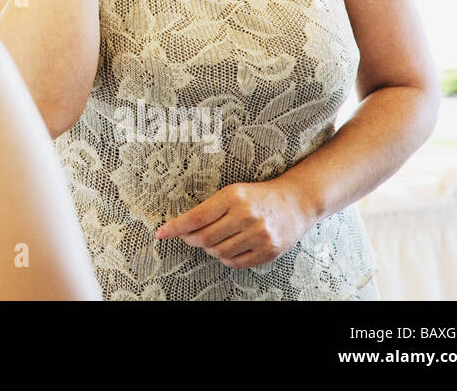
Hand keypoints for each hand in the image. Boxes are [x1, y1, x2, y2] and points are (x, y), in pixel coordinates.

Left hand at [154, 179, 314, 268]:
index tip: (160, 233)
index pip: (196, 217)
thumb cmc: (258, 196)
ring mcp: (259, 235)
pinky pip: (236, 262)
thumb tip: (183, 229)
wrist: (295, 202)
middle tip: (189, 237)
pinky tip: (227, 249)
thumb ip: (210, 209)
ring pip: (219, 252)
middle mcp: (246, 216)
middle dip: (191, 240)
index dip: (175, 227)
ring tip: (213, 240)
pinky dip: (225, 258)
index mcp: (233, 197)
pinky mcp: (269, 251)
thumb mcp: (233, 192)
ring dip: (209, 250)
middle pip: (205, 238)